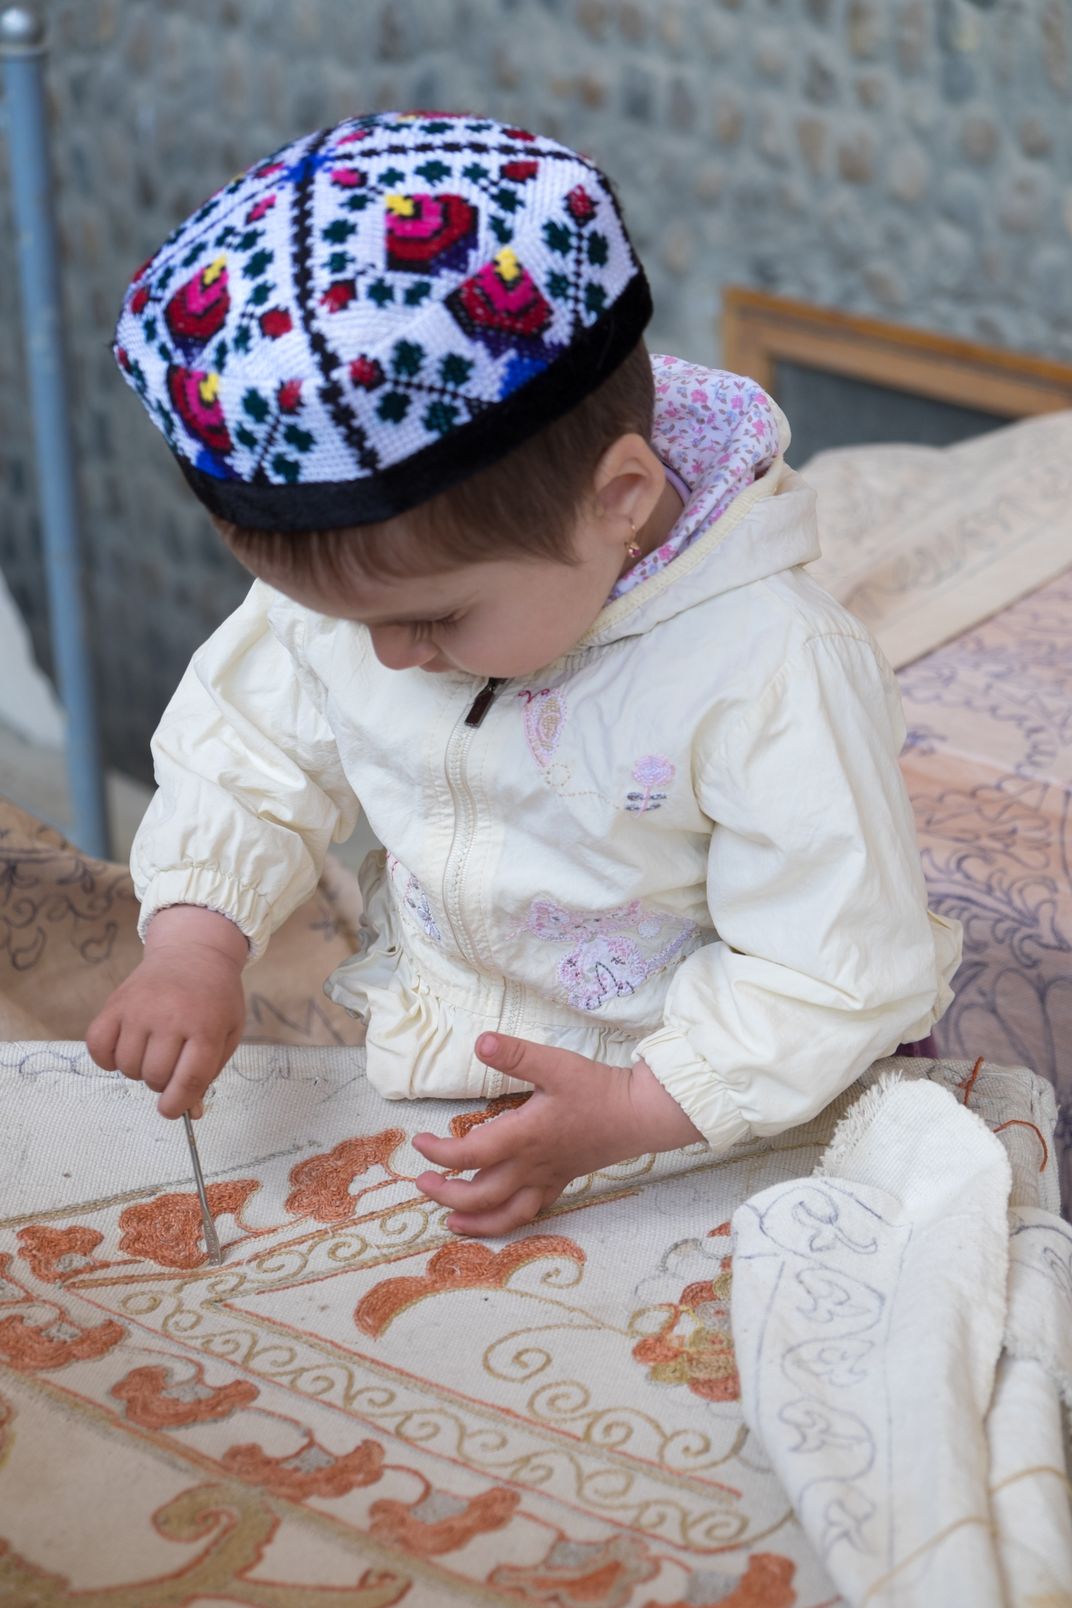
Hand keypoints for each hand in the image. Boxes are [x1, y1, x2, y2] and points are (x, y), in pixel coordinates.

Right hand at [86, 905, 247, 1118]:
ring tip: (152, 1050)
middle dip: (161, 1082)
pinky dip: (107, 1058)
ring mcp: (140, 1009)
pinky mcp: (115, 1003)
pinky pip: (97, 1046)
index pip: (188, 1079)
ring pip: (127, 1066)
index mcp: (206, 1027)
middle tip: (169, 1065)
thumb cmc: (214, 998)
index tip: (171, 1110)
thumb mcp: (227, 1033)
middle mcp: (171, 1017)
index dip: (177, 1104)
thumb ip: (210, 1073)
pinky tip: (124, 1049)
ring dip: (138, 1070)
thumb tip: (190, 1113)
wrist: (193, 951)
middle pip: (154, 1076)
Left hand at [413, 1033, 703, 1236]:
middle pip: (479, 1196)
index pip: (469, 1155)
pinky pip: (529, 1212)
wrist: (638, 1116)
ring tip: (450, 1221)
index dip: (438, 1154)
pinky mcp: (561, 1182)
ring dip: (473, 1221)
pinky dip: (506, 1221)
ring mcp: (546, 1179)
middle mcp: (530, 1166)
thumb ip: (516, 1054)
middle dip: (445, 1194)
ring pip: (505, 1215)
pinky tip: (496, 1216)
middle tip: (422, 1183)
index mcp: (523, 1137)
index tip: (421, 1142)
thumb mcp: (555, 1064)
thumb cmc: (597, 1090)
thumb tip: (479, 1041)